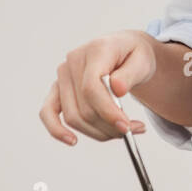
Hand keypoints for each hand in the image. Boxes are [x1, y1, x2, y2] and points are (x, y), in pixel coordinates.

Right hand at [39, 29, 157, 144]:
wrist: (124, 50)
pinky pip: (48, 112)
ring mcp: (63, 75)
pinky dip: (57, 129)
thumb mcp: (143, 60)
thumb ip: (130, 74)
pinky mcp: (57, 89)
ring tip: (121, 131)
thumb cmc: (133, 55)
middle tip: (131, 130)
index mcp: (96, 50)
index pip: (92, 87)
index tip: (125, 126)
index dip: (107, 111)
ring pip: (73, 116)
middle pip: (84, 107)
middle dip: (109, 126)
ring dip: (97, 132)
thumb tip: (117, 88)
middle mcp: (74, 61)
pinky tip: (72, 140)